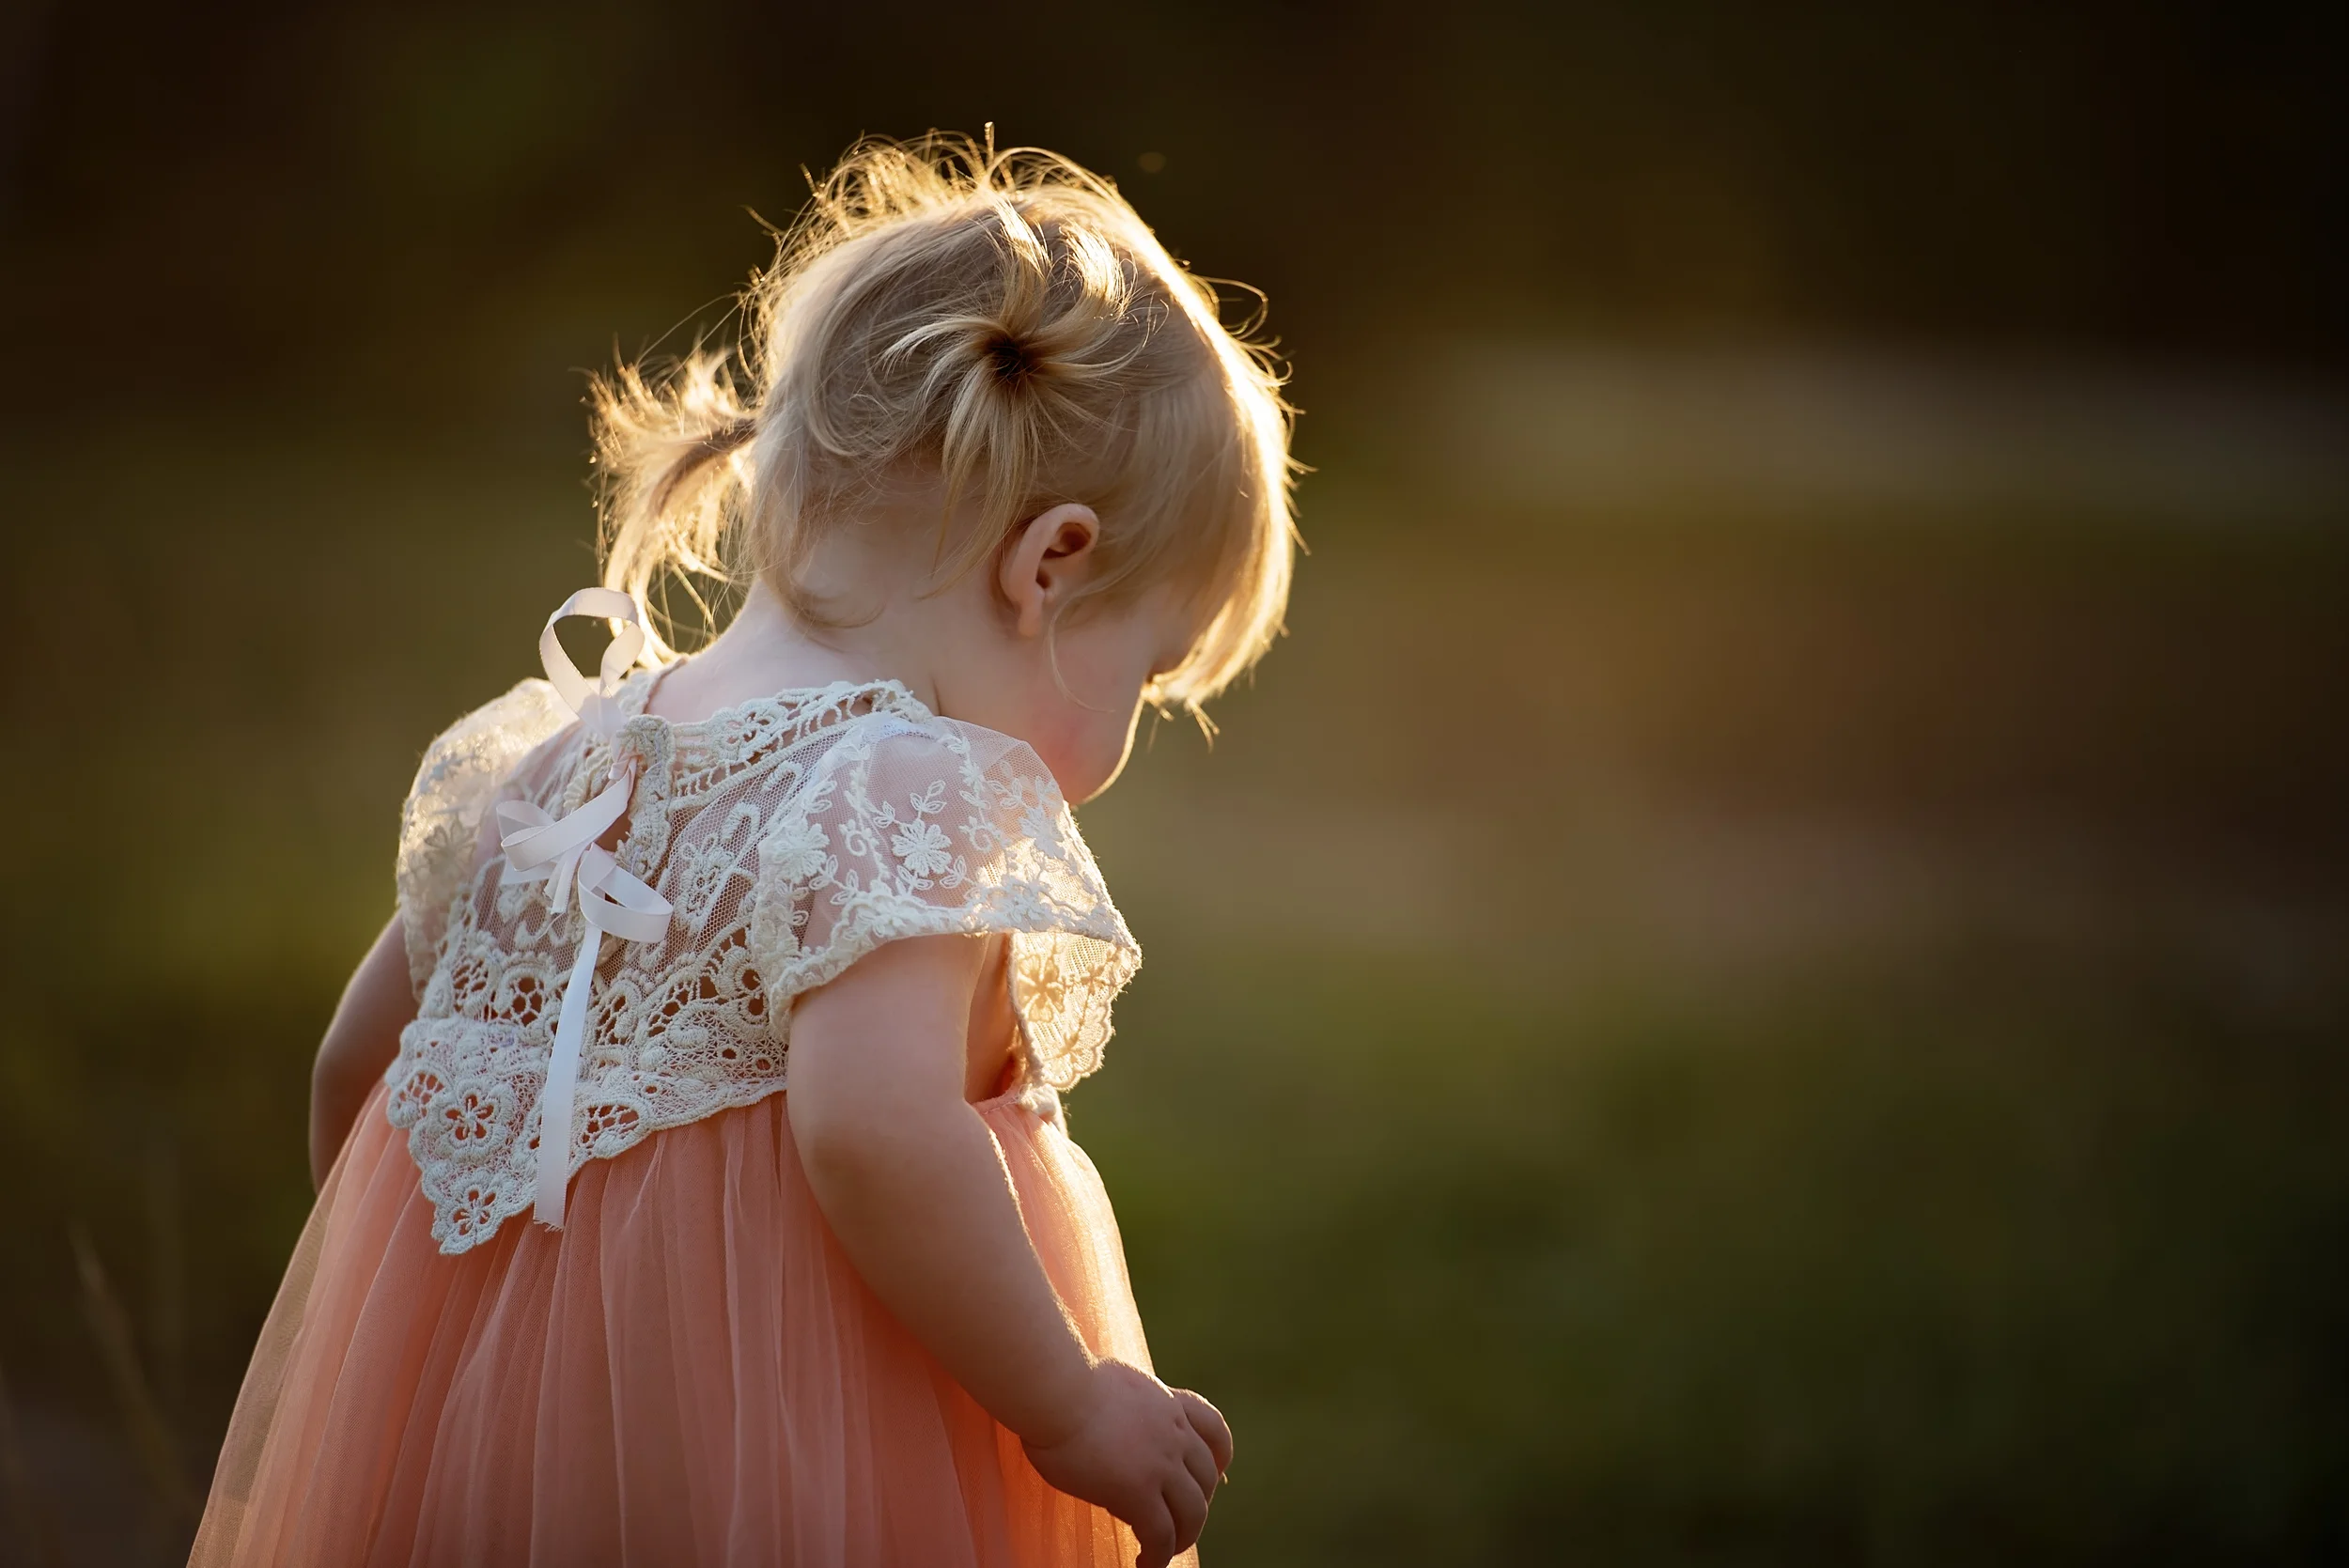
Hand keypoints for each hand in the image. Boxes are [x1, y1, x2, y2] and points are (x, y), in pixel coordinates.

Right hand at [1021, 1360, 1234, 1567]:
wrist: (1055, 1389)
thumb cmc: (1064, 1384)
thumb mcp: (1115, 1383)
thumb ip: (1130, 1405)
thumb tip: (1115, 1414)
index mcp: (1167, 1403)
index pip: (1214, 1429)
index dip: (1219, 1457)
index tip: (1214, 1473)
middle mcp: (1173, 1433)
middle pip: (1208, 1477)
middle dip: (1198, 1503)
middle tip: (1178, 1521)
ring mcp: (1160, 1464)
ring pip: (1193, 1512)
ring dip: (1183, 1537)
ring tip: (1164, 1551)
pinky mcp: (1138, 1492)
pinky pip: (1161, 1536)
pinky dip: (1158, 1557)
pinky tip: (1145, 1565)